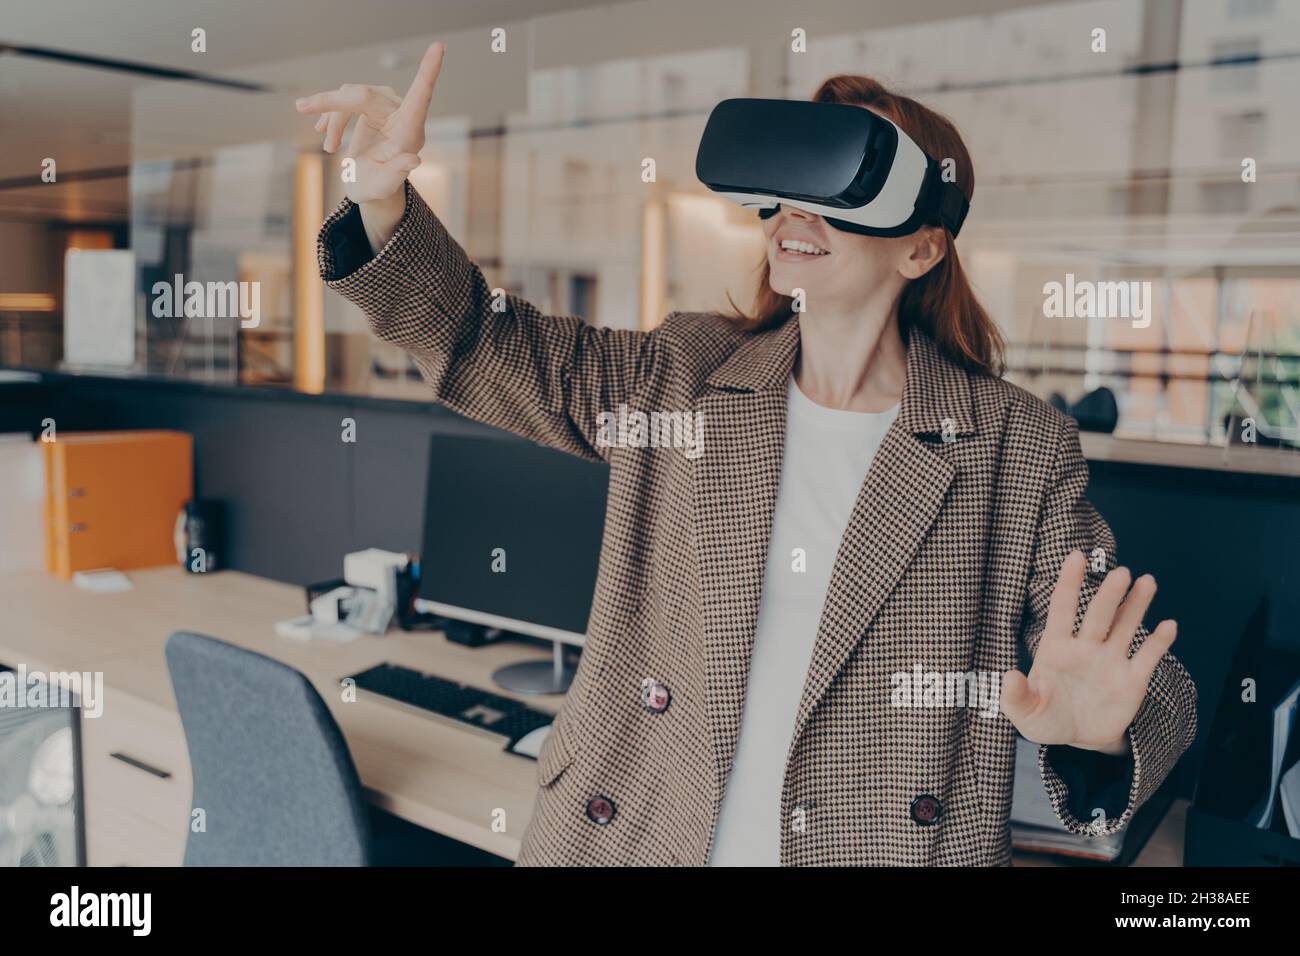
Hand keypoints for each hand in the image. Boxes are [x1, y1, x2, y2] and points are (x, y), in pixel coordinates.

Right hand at [295, 41, 444, 204]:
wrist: (369, 185)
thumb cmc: (377, 188)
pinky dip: (331, 113)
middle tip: (302, 108)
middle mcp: (400, 112)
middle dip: (332, 102)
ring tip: (330, 147)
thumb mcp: (382, 187)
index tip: (439, 46)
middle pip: (364, 94)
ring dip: (333, 117)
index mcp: (409, 130)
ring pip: (350, 95)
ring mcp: (386, 105)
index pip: (421, 95)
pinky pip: (346, 97)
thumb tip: (413, 161)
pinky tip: (326, 133)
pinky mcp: (372, 103)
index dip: (429, 71)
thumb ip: (395, 174)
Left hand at [1001, 550, 1177, 754]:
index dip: (1069, 582)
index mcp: (1056, 647)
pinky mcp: (1132, 681)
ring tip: (1147, 582)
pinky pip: (1147, 657)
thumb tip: (1009, 675)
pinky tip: (1169, 625)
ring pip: (1126, 626)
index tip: (1076, 556)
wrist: (1076, 739)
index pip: (1062, 608)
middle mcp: (1085, 647)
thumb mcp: (1023, 712)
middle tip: (1121, 573)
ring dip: (1137, 605)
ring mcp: (1110, 661)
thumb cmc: (1045, 718)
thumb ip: (1014, 695)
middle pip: (1099, 614)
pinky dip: (1160, 642)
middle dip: (1109, 594)